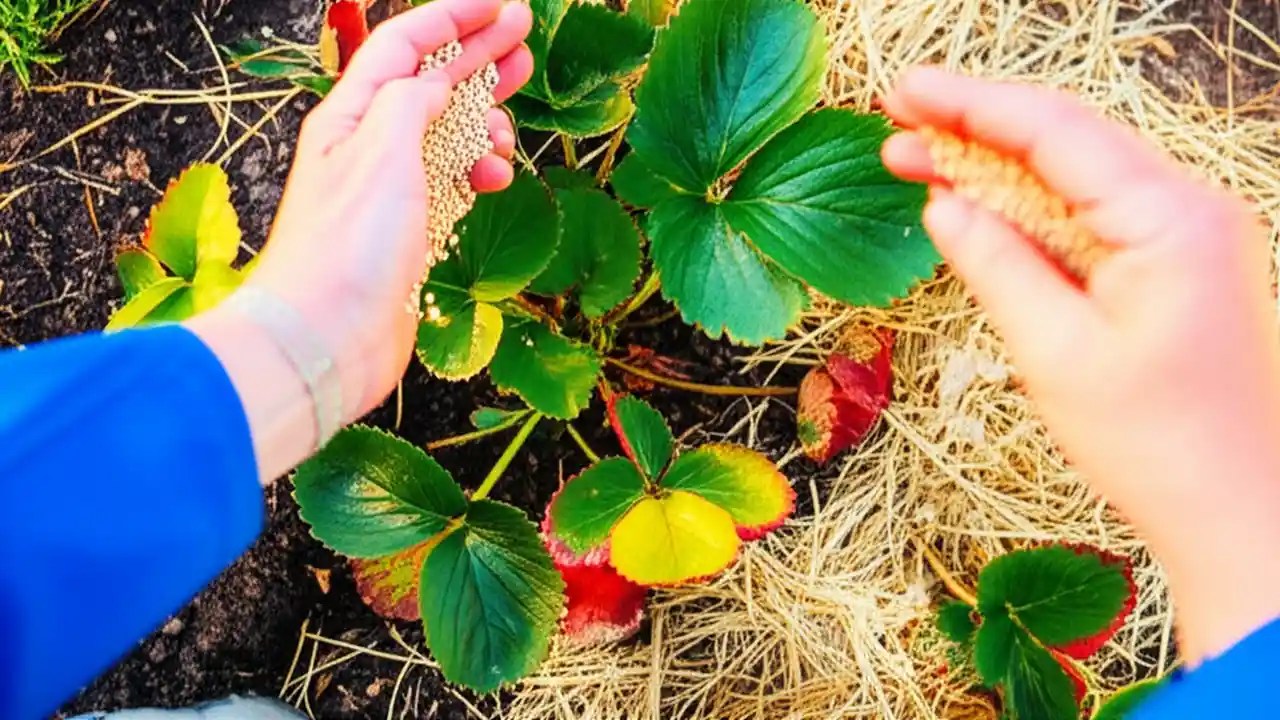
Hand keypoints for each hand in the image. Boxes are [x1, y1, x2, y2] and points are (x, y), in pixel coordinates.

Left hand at [248, 0, 533, 418]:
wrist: (327, 339)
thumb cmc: (347, 246)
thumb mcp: (383, 151)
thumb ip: (413, 100)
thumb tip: (436, 83)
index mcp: (353, 114)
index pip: (405, 43)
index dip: (454, 15)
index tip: (504, 4)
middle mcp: (369, 144)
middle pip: (432, 82)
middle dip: (479, 57)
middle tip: (526, 39)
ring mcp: (390, 189)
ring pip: (448, 135)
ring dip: (484, 126)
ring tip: (510, 134)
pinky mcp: (409, 230)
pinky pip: (453, 183)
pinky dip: (478, 174)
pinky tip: (495, 178)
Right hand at [882, 67, 1279, 661]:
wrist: (1239, 511)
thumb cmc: (1158, 445)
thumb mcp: (1057, 354)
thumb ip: (997, 264)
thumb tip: (944, 204)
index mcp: (1171, 220)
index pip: (1056, 133)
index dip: (972, 105)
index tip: (905, 93)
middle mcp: (1190, 209)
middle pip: (1067, 140)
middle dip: (977, 127)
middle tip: (898, 120)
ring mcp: (1187, 234)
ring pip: (1076, 174)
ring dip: (997, 166)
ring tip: (919, 159)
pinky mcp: (1175, 263)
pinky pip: (1092, 214)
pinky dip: (1031, 207)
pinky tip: (978, 204)